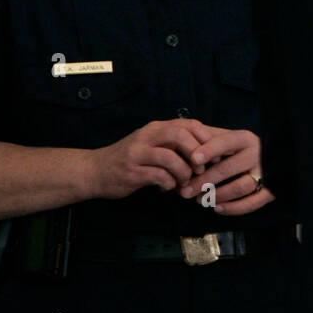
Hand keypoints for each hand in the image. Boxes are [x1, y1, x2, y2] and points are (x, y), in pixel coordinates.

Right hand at [89, 119, 209, 198]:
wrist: (95, 171)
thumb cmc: (132, 160)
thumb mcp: (153, 145)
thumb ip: (176, 144)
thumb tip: (210, 151)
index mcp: (157, 127)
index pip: (189, 124)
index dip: (208, 139)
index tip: (217, 155)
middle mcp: (147, 136)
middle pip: (181, 135)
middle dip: (197, 153)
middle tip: (202, 169)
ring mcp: (137, 153)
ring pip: (170, 156)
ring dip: (183, 172)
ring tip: (184, 182)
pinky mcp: (131, 171)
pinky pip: (157, 176)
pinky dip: (168, 184)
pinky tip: (167, 188)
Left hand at [179, 125, 273, 215]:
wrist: (275, 158)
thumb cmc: (242, 148)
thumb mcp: (230, 137)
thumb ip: (210, 139)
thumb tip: (186, 144)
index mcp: (245, 139)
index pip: (226, 142)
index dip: (209, 150)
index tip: (193, 159)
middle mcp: (257, 154)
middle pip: (228, 168)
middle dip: (204, 181)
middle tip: (185, 191)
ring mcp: (266, 173)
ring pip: (240, 187)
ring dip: (217, 195)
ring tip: (200, 200)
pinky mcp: (271, 190)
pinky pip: (252, 203)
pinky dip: (234, 208)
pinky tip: (217, 208)